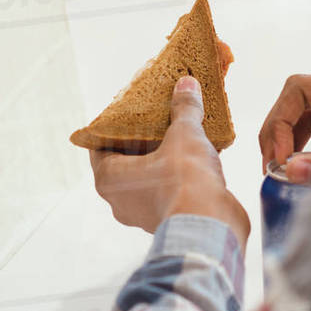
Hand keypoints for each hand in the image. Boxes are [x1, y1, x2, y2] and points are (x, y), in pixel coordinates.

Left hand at [90, 76, 249, 250]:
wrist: (212, 227)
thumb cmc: (185, 180)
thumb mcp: (185, 134)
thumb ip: (184, 109)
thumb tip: (186, 84)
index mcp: (109, 178)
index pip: (99, 145)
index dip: (112, 125)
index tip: (128, 110)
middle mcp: (119, 200)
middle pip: (124, 160)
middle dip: (140, 139)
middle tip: (155, 118)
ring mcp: (141, 214)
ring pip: (146, 178)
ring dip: (160, 159)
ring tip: (178, 135)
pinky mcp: (166, 221)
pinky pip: (165, 191)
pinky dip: (175, 176)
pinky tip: (194, 159)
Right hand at [259, 71, 310, 173]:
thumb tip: (288, 171)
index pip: (300, 89)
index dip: (280, 123)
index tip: (277, 161)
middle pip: (301, 95)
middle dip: (281, 131)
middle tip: (271, 168)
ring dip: (292, 137)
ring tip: (282, 171)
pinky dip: (309, 141)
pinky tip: (305, 165)